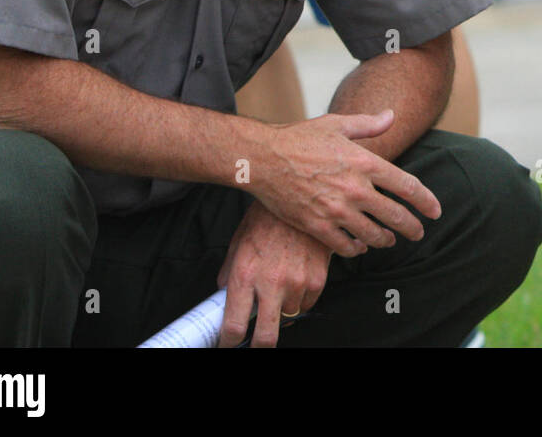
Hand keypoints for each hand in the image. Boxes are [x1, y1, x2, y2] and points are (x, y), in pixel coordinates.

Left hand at [217, 201, 331, 347]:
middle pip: (265, 338)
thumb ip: (230, 273)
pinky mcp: (318, 278)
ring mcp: (297, 283)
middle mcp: (270, 284)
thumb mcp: (238, 243)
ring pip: (289, 317)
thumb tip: (223, 296)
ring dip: (283, 309)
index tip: (227, 345)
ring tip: (280, 286)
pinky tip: (297, 276)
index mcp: (243, 276)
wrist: (299, 194)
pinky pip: (308, 302)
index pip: (233, 327)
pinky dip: (301, 296)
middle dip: (259, 347)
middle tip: (257, 344)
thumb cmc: (266, 216)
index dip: (228, 343)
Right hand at [249, 109, 441, 256]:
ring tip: (389, 240)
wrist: (262, 158)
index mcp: (364, 162)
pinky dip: (357, 249)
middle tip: (418, 233)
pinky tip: (360, 246)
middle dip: (412, 228)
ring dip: (385, 240)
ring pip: (373, 235)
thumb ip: (368, 124)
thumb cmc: (300, 137)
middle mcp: (355, 188)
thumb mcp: (337, 123)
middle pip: (396, 215)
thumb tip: (391, 116)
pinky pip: (345, 246)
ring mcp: (336, 209)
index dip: (426, 201)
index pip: (407, 186)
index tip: (435, 211)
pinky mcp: (317, 225)